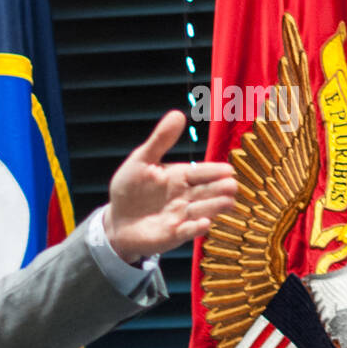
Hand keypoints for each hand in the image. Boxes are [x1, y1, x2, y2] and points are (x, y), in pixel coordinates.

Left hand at [102, 110, 237, 263]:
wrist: (117, 220)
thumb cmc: (130, 189)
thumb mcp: (141, 161)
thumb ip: (160, 140)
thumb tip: (178, 114)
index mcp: (183, 175)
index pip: (206, 171)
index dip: (217, 171)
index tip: (228, 170)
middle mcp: (189, 195)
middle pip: (215, 190)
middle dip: (223, 188)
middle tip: (230, 186)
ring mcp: (185, 215)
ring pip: (209, 209)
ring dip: (214, 206)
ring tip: (223, 202)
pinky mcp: (176, 234)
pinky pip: (191, 231)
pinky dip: (197, 227)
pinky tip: (203, 223)